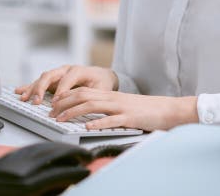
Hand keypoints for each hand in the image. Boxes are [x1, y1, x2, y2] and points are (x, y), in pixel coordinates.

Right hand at [15, 65, 117, 104]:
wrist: (101, 76)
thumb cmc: (102, 83)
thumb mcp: (101, 89)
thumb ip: (89, 94)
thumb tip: (77, 102)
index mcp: (79, 70)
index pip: (67, 78)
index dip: (61, 90)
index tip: (56, 102)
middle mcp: (66, 70)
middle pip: (50, 75)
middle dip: (42, 88)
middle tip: (37, 101)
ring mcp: (58, 73)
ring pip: (43, 78)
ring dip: (33, 88)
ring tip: (24, 98)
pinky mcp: (54, 80)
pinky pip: (40, 82)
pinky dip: (30, 86)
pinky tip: (19, 90)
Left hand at [49, 87, 197, 131]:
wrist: (168, 109)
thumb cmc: (146, 110)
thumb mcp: (123, 106)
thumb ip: (107, 108)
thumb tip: (89, 116)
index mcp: (110, 95)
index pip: (83, 91)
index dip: (66, 96)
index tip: (53, 104)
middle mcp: (113, 98)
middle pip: (83, 95)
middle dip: (64, 103)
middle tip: (51, 112)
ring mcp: (121, 107)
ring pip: (92, 105)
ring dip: (74, 112)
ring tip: (61, 119)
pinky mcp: (130, 118)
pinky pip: (111, 120)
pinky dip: (98, 123)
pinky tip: (87, 128)